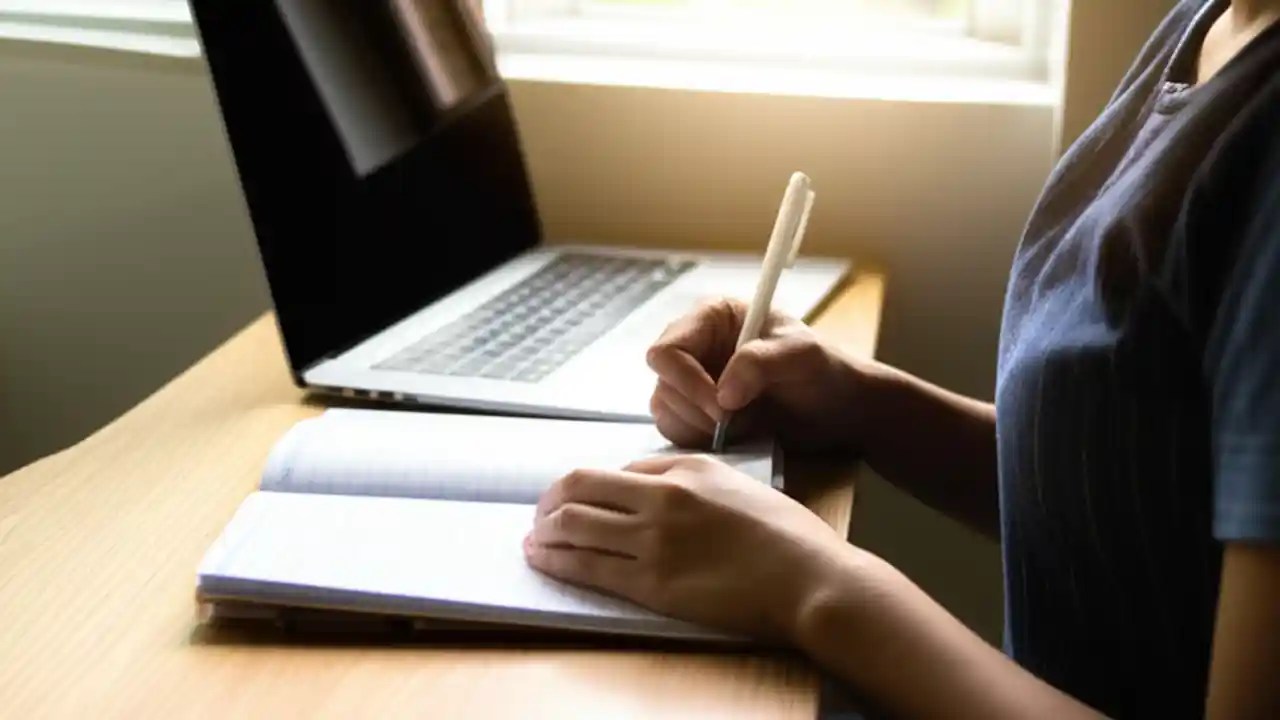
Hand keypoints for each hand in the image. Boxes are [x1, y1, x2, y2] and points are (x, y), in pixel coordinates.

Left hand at [524, 453, 852, 641]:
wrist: (810, 578)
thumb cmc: (787, 537)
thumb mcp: (739, 485)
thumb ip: (693, 479)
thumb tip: (648, 483)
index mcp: (688, 468)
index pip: (621, 467)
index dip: (595, 485)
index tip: (582, 498)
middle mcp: (663, 497)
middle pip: (582, 486)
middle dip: (551, 498)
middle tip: (540, 511)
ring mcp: (655, 541)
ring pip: (575, 525)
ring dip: (545, 529)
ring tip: (533, 537)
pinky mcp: (652, 583)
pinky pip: (587, 566)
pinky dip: (554, 559)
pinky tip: (541, 558)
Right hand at [646, 298, 864, 450]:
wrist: (837, 409)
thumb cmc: (822, 369)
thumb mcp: (800, 356)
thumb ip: (760, 363)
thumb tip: (723, 393)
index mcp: (711, 318)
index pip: (667, 349)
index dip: (687, 381)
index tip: (722, 406)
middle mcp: (695, 346)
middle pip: (663, 383)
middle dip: (698, 409)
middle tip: (738, 422)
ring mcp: (692, 380)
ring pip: (665, 410)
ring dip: (700, 427)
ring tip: (744, 425)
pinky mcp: (696, 412)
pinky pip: (675, 431)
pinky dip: (700, 440)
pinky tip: (735, 436)